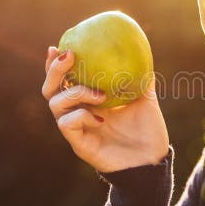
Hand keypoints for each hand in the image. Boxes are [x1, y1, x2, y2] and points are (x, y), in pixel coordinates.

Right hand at [41, 46, 169, 172]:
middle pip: (51, 90)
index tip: (59, 46)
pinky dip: (81, 115)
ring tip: (100, 94)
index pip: (64, 80)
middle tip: (69, 56)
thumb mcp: (145, 98)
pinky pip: (67, 124)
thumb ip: (139, 77)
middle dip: (54, 71)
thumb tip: (142, 53)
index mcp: (88, 101)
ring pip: (55, 105)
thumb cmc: (148, 130)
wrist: (153, 159)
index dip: (55, 64)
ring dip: (75, 93)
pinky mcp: (79, 145)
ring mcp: (77, 129)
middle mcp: (78, 113)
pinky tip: (101, 119)